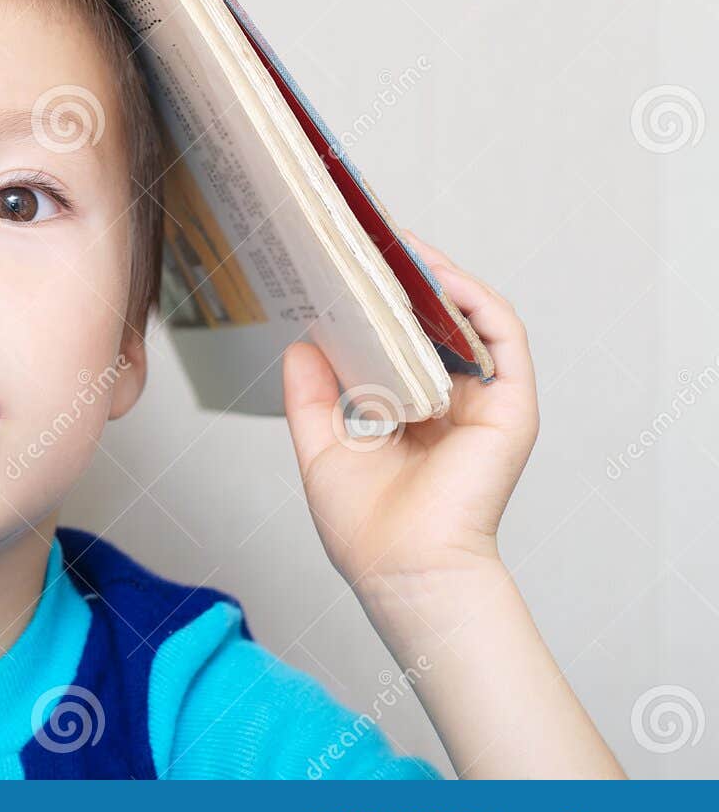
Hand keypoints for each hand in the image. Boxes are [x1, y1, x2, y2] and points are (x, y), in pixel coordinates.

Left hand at [280, 231, 538, 591]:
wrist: (403, 573)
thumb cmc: (367, 530)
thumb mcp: (322, 448)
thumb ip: (312, 397)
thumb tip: (299, 343)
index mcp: (416, 415)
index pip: (404, 344)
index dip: (381, 304)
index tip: (348, 268)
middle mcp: (454, 405)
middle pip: (438, 326)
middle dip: (407, 280)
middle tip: (368, 238)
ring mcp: (486, 404)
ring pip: (471, 321)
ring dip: (441, 278)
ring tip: (400, 243)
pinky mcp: (511, 407)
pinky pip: (502, 337)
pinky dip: (475, 300)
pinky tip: (441, 276)